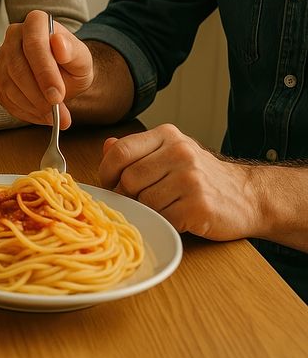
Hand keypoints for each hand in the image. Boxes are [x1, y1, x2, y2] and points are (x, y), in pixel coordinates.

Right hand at [0, 9, 92, 128]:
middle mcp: (13, 35)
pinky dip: (24, 111)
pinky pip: (5, 97)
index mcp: (35, 22)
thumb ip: (73, 51)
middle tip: (57, 112)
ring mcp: (2, 57)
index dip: (45, 72)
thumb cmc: (72, 64)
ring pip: (9, 84)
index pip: (34, 44)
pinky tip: (41, 116)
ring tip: (53, 117)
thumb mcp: (82, 58)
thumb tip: (58, 42)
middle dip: (38, 94)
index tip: (58, 95)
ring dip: (32, 105)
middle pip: (18, 67)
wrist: (63, 75)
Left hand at [100, 124, 259, 240]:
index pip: (120, 152)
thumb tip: (107, 145)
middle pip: (128, 180)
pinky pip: (161, 218)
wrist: (250, 197)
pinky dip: (165, 221)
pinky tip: (180, 215)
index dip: (107, 172)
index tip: (111, 183)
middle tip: (143, 199)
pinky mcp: (198, 206)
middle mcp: (180, 153)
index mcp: (168, 136)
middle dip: (128, 195)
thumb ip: (138, 150)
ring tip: (167, 205)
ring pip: (143, 201)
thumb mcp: (171, 153)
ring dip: (149, 209)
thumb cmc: (203, 177)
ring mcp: (191, 179)